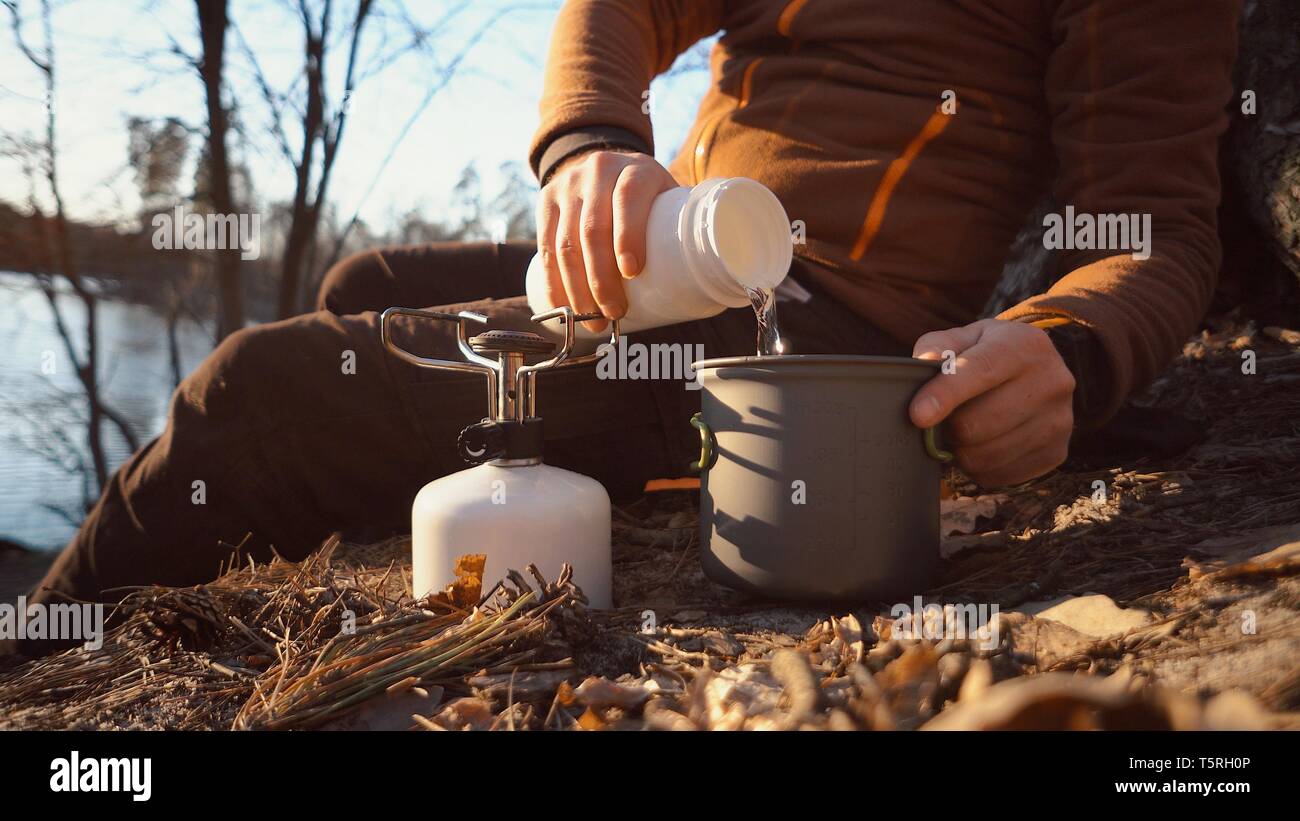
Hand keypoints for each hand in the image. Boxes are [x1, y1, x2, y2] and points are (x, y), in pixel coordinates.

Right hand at [536, 150, 678, 331]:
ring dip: (576, 289)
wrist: (606, 165)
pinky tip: (562, 307)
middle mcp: (598, 171)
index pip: (628, 197)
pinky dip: (552, 282)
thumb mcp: (668, 196)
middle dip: (601, 279)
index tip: (632, 272)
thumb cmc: (649, 197)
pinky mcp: (546, 201)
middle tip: (614, 314)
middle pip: (592, 229)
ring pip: (564, 243)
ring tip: (592, 321)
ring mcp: (567, 185)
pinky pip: (544, 248)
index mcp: (636, 168)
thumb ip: (688, 224)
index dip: (628, 235)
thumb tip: (731, 272)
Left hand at [909, 319, 1075, 487]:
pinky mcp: (1056, 452)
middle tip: (941, 419)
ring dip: (960, 449)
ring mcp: (1059, 420)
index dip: (945, 395)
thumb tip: (924, 363)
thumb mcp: (964, 337)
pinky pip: (999, 474)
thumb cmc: (988, 354)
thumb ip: (938, 346)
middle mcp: (1051, 381)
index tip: (917, 415)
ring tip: (962, 430)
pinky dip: (980, 466)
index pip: (980, 372)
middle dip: (947, 427)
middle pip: (977, 423)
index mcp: (1025, 345)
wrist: (1037, 371)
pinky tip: (983, 443)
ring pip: (985, 455)